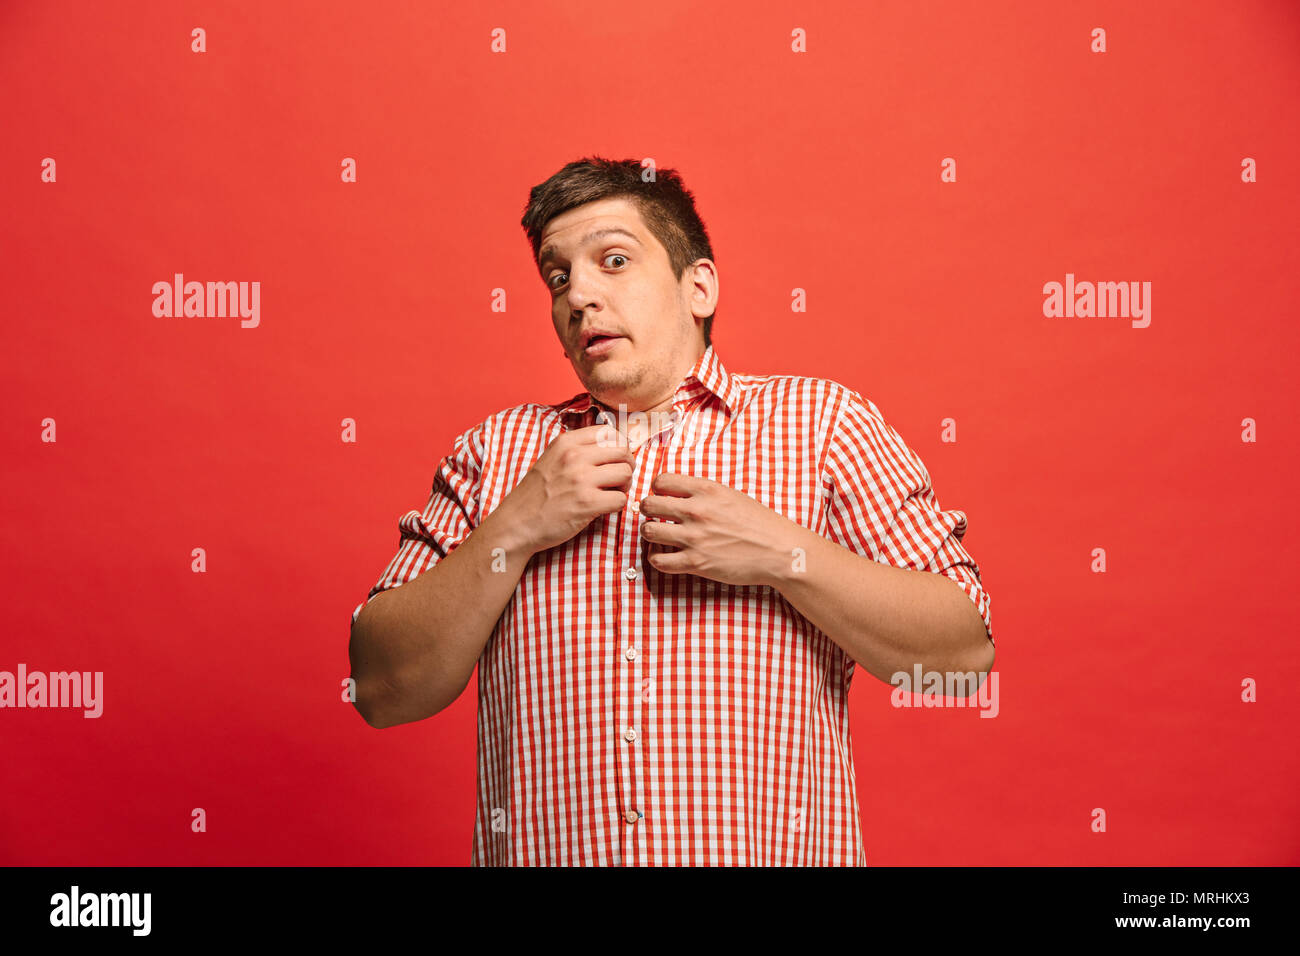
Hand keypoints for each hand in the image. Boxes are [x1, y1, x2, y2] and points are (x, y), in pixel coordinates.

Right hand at [503, 423, 633, 554]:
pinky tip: (605, 508)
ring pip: (626, 473)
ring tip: (612, 493)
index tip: (615, 459)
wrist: (516, 524)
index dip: (619, 446)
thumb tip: (612, 445)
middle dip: (627, 465)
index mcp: (566, 442)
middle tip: (618, 479)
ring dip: (624, 486)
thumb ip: (577, 449)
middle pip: (623, 451)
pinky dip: (617, 505)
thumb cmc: (536, 494)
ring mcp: (581, 479)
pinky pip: (621, 499)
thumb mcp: (551, 459)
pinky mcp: (587, 503)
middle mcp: (574, 456)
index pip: (609, 432)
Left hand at [639, 472, 802, 586]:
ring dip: (649, 533)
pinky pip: (658, 560)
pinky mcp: (696, 563)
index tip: (662, 496)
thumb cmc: (759, 523)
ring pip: (648, 531)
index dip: (657, 489)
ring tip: (658, 536)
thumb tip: (678, 492)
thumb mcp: (731, 496)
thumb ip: (703, 493)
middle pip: (648, 504)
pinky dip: (656, 558)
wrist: (779, 551)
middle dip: (647, 510)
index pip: (661, 480)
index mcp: (706, 490)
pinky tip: (665, 556)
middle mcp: (696, 511)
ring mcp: (694, 538)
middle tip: (654, 516)